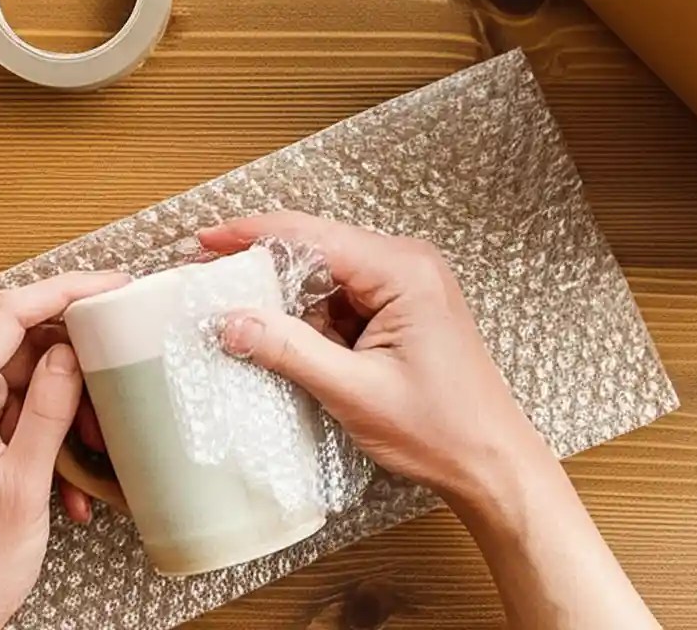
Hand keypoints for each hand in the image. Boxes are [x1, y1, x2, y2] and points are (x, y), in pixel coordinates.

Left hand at [0, 272, 129, 629]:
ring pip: (30, 380)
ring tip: (93, 454)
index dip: (65, 290)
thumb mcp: (21, 488)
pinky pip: (22, 415)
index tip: (112, 286)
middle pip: (23, 342)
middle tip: (117, 389)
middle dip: (77, 366)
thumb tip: (70, 354)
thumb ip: (46, 412)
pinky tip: (71, 483)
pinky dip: (54, 439)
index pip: (9, 313)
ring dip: (70, 412)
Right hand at [198, 212, 547, 504]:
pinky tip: (299, 351)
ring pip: (326, 279)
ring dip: (293, 308)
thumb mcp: (353, 391)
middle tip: (215, 290)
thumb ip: (289, 350)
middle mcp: (408, 265)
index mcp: (403, 271)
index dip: (251, 235)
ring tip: (255, 334)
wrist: (491, 462)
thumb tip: (230, 320)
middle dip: (266, 274)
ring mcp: (408, 286)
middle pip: (317, 250)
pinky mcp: (404, 309)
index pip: (311, 234)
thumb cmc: (441, 429)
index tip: (204, 242)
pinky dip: (317, 324)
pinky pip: (345, 301)